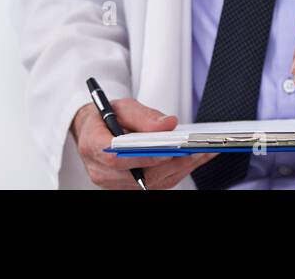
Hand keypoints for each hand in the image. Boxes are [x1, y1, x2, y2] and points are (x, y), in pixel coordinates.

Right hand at [71, 98, 219, 189]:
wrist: (94, 130)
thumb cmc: (106, 117)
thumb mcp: (121, 106)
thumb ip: (142, 115)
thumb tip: (168, 125)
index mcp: (92, 145)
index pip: (116, 157)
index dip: (143, 156)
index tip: (166, 149)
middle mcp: (101, 170)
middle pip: (138, 175)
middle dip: (170, 162)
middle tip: (195, 149)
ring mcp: (115, 183)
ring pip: (152, 182)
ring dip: (179, 168)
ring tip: (202, 152)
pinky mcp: (129, 188)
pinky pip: (157, 184)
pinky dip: (177, 171)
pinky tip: (193, 158)